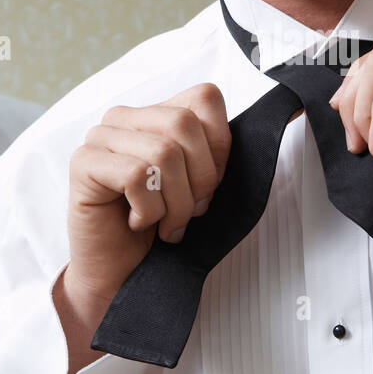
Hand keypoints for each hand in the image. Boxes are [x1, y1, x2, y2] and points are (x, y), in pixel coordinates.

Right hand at [65, 83, 231, 305]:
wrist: (120, 276)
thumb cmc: (161, 229)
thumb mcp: (201, 184)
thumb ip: (218, 152)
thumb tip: (290, 113)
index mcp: (156, 112)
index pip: (205, 97)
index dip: (219, 146)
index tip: (208, 186)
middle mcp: (124, 117)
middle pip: (184, 124)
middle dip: (200, 179)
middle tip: (188, 213)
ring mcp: (99, 137)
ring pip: (162, 152)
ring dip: (175, 202)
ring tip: (165, 224)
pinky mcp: (82, 163)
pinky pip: (135, 176)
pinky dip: (149, 210)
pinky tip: (138, 223)